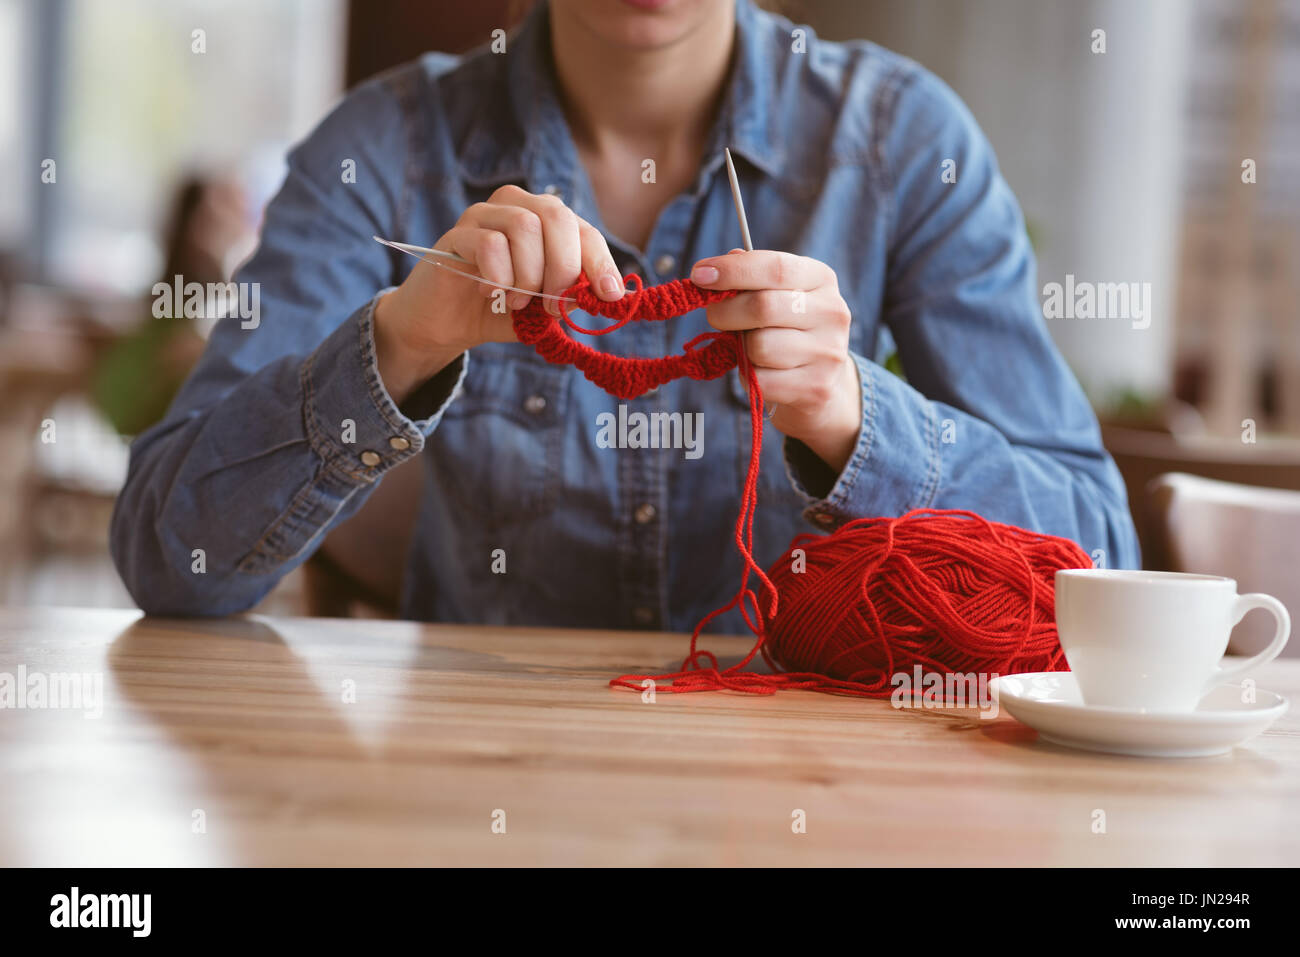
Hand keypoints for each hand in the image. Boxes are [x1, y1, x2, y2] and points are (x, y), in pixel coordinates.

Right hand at [374, 185, 624, 402]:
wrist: (445, 325)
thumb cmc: (499, 311)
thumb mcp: (544, 309)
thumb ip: (573, 297)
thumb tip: (610, 294)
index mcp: (545, 222)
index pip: (583, 230)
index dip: (600, 261)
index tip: (610, 295)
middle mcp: (517, 206)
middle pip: (556, 215)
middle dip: (564, 266)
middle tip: (553, 305)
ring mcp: (484, 215)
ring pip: (524, 226)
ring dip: (528, 274)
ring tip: (516, 302)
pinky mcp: (456, 233)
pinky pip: (490, 244)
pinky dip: (499, 275)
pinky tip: (490, 292)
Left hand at [692, 249, 860, 472]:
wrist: (821, 383)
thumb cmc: (787, 330)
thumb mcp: (776, 295)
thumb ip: (747, 279)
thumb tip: (708, 271)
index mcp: (821, 278)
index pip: (775, 268)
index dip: (733, 270)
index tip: (699, 274)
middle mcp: (831, 312)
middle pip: (762, 307)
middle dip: (725, 312)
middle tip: (715, 316)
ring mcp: (827, 352)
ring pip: (759, 347)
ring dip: (742, 349)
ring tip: (751, 348)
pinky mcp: (816, 388)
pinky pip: (761, 381)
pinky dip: (749, 377)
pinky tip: (762, 372)